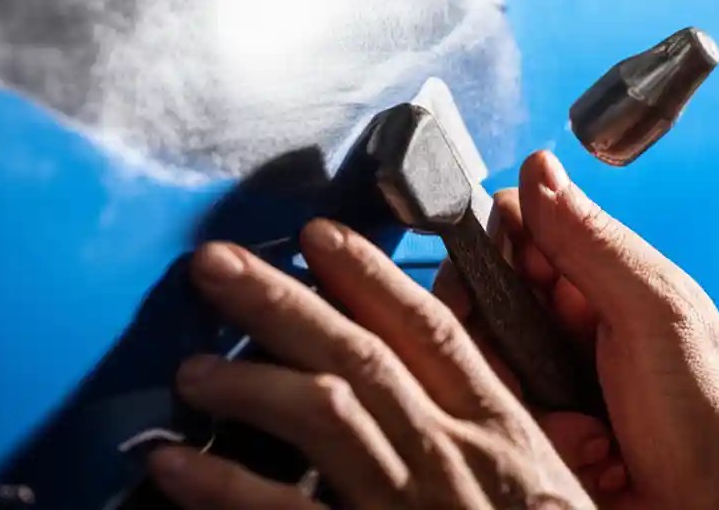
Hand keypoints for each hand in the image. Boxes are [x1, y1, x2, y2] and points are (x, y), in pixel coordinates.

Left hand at [149, 220, 592, 508]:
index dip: (372, 277)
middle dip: (283, 303)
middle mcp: (454, 458)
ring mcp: (411, 507)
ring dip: (248, 383)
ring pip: (326, 419)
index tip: (320, 236)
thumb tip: (448, 377)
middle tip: (217, 265)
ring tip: (192, 367)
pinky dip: (224, 489)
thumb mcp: (542, 481)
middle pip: (361, 360)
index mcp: (502, 432)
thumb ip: (493, 430)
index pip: (432, 333)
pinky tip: (176, 467)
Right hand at [433, 151, 718, 509]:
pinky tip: (595, 459)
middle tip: (542, 385)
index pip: (506, 231)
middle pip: (480, 304)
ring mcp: (551, 375)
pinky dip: (546, 445)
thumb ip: (590, 242)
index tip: (483, 299)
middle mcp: (564, 320)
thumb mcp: (650, 313)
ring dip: (536, 410)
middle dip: (506, 355)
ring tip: (593, 437)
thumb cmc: (707, 414)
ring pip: (484, 368)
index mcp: (593, 277)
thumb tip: (539, 165)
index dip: (484, 258)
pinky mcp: (541, 428)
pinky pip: (503, 422)